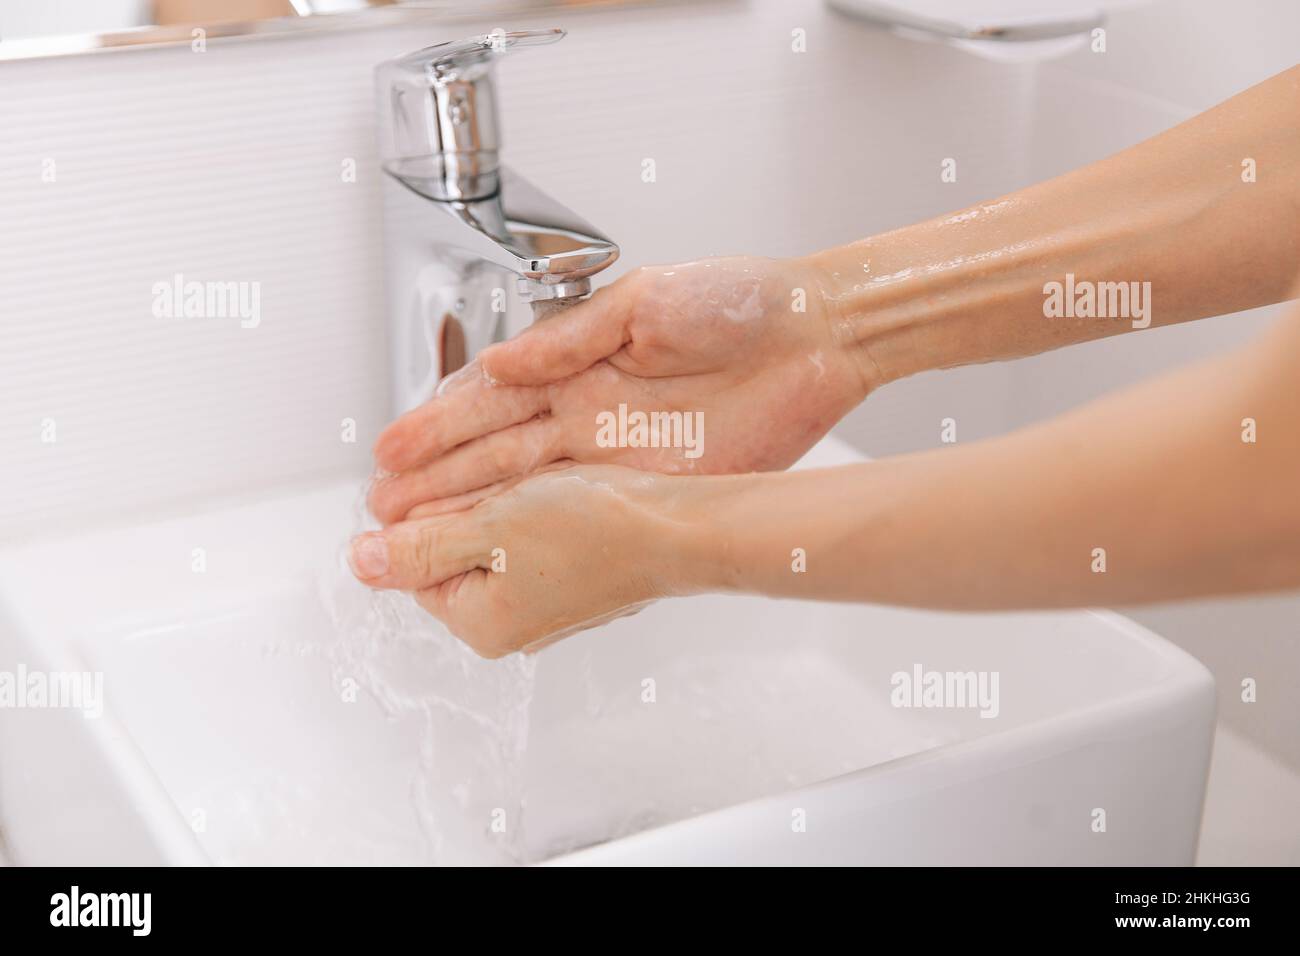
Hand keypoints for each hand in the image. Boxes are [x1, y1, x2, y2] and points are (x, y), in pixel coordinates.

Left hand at [349, 465, 704, 656]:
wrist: (680, 529)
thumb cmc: (598, 528)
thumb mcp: (489, 525)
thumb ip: (420, 545)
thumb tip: (362, 561)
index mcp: (481, 622)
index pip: (414, 565)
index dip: (419, 512)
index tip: (436, 476)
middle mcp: (514, 625)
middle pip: (455, 554)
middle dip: (463, 506)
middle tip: (490, 473)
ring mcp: (551, 606)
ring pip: (499, 542)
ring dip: (502, 503)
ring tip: (528, 477)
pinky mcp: (580, 583)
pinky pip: (537, 542)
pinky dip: (537, 512)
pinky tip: (557, 488)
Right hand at [367, 256, 868, 523]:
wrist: (815, 337)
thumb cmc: (737, 301)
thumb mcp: (644, 301)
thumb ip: (568, 338)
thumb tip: (500, 361)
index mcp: (579, 361)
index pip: (491, 398)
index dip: (438, 423)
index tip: (390, 447)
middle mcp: (589, 412)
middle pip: (496, 451)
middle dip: (437, 478)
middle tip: (383, 506)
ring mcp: (619, 455)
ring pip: (529, 488)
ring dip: (472, 509)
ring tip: (416, 532)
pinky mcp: (657, 487)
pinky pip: (584, 511)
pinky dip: (538, 527)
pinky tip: (498, 541)